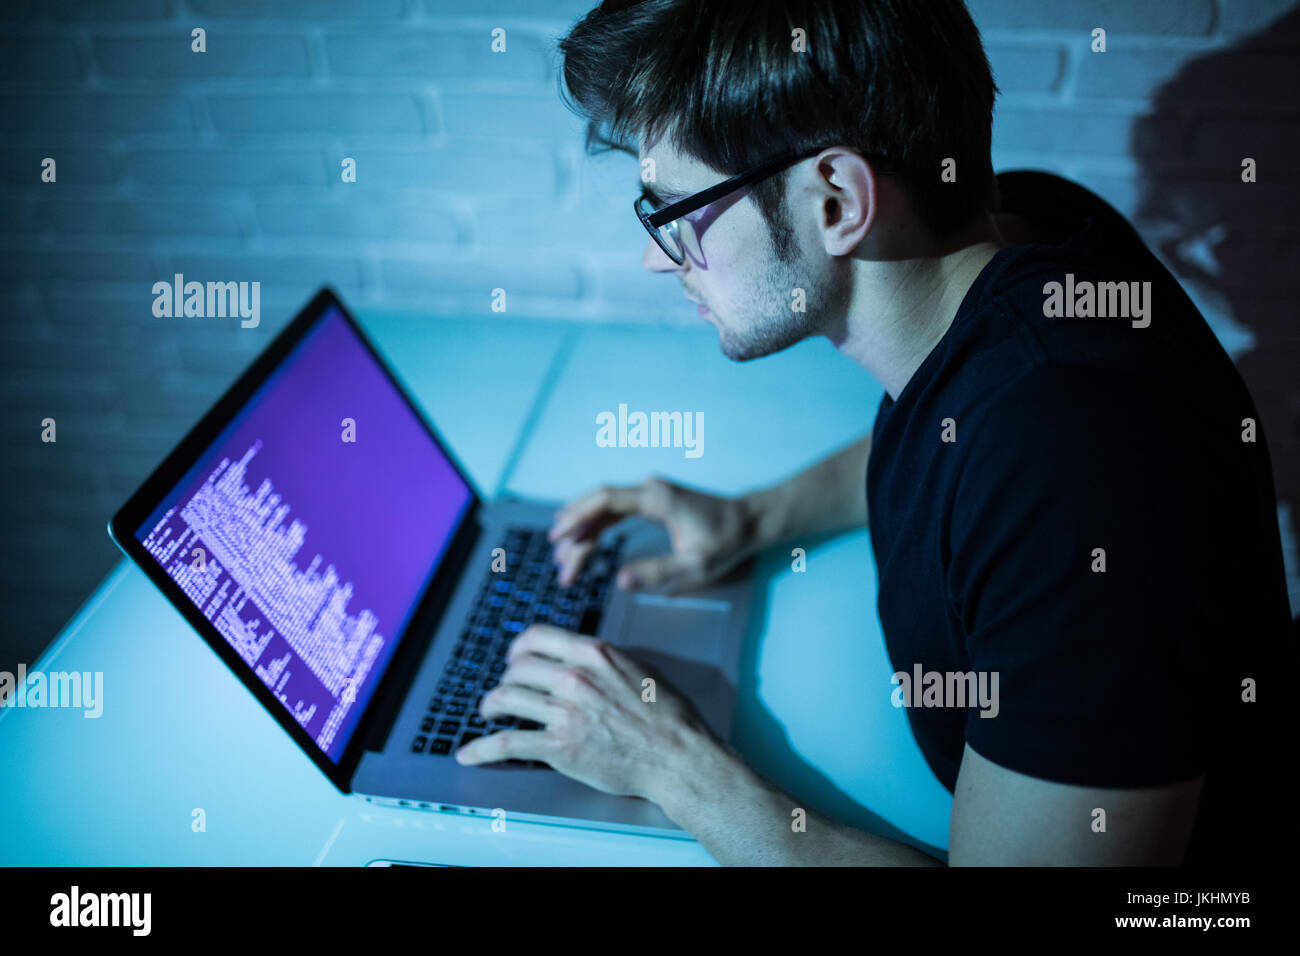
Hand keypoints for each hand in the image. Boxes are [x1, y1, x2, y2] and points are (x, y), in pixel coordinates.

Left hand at [454, 625, 713, 799]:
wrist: (678, 755)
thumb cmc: (669, 716)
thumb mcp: (640, 669)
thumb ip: (606, 661)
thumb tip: (587, 659)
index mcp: (592, 653)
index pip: (537, 637)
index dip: (518, 647)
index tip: (514, 656)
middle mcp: (573, 677)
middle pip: (517, 668)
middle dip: (506, 678)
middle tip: (505, 688)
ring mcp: (563, 712)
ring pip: (506, 698)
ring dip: (491, 705)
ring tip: (488, 712)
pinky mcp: (558, 748)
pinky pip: (507, 743)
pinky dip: (481, 749)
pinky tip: (468, 755)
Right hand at [549, 476, 758, 592]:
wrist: (750, 520)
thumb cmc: (727, 542)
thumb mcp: (696, 565)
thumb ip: (658, 572)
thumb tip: (620, 581)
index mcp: (656, 498)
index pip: (605, 500)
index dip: (578, 518)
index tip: (559, 539)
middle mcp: (648, 489)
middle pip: (598, 504)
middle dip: (574, 533)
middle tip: (560, 567)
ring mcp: (649, 493)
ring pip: (603, 508)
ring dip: (582, 532)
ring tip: (564, 562)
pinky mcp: (651, 501)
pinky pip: (615, 510)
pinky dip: (596, 527)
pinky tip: (581, 542)